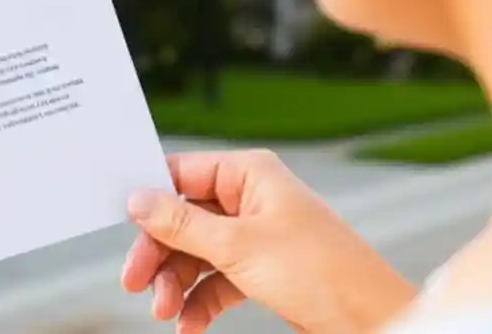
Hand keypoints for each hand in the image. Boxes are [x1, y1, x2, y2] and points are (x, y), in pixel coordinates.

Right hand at [122, 151, 415, 333]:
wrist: (372, 320)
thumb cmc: (321, 272)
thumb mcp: (238, 247)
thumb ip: (182, 224)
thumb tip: (138, 200)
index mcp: (250, 174)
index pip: (182, 174)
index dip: (149, 198)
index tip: (120, 222)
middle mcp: (252, 198)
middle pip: (184, 218)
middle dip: (160, 253)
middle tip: (136, 282)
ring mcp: (257, 234)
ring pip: (197, 252)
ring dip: (177, 282)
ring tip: (164, 310)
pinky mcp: (263, 268)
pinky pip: (218, 278)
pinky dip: (200, 301)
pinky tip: (188, 324)